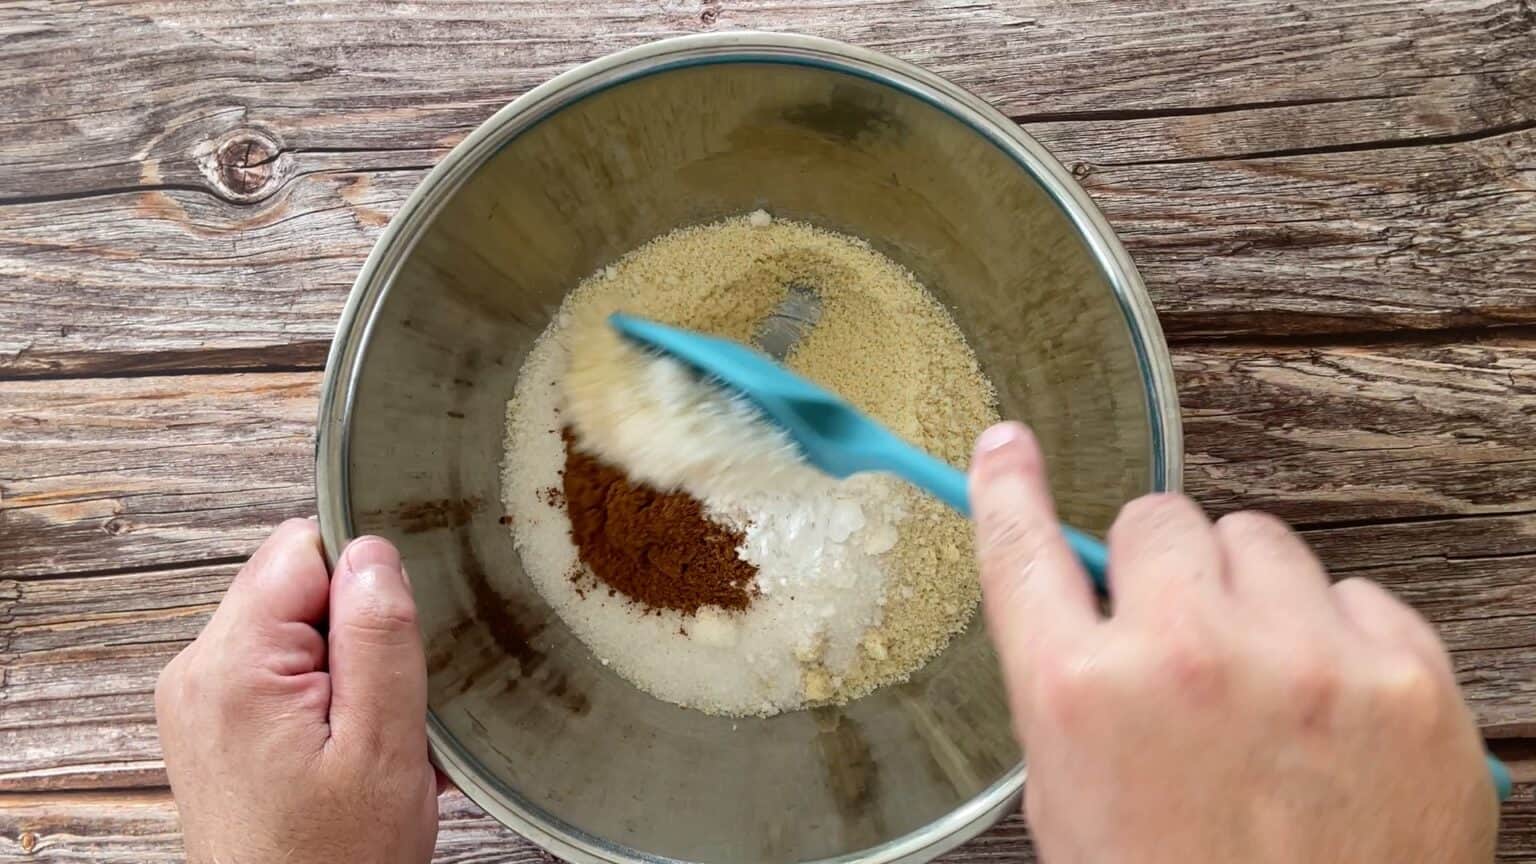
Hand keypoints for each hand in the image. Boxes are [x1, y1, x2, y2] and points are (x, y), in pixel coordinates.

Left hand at [156, 519, 437, 863]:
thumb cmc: (335, 861)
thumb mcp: (383, 745)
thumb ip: (378, 637)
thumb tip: (372, 550)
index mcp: (234, 665)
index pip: (302, 546)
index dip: (364, 582)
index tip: (393, 642)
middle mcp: (199, 671)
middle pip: (296, 584)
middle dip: (357, 627)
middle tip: (387, 702)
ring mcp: (199, 698)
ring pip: (293, 625)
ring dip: (345, 664)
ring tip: (368, 733)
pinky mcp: (213, 723)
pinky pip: (278, 667)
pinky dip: (324, 692)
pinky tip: (347, 745)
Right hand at [968, 422, 1496, 863]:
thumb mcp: (1075, 802)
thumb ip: (1071, 687)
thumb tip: (1089, 595)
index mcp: (1082, 698)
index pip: (1024, 549)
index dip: (1009, 485)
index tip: (1008, 444)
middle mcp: (1189, 660)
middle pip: (1158, 519)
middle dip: (1163, 571)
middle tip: (1181, 637)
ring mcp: (1307, 663)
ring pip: (1261, 540)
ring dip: (1251, 595)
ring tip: (1265, 682)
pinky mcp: (1406, 680)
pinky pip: (1359, 592)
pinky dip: (1341, 636)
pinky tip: (1333, 707)